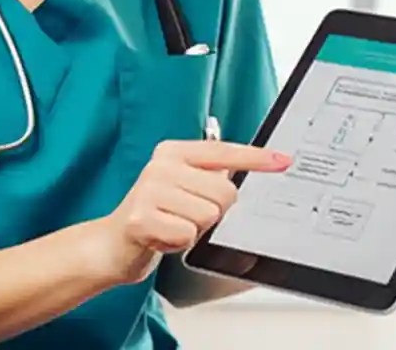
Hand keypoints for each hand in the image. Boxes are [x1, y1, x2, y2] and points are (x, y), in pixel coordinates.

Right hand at [90, 140, 291, 285]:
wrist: (112, 245)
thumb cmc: (155, 216)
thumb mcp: (181, 188)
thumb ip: (211, 177)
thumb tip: (249, 170)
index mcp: (173, 152)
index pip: (223, 151)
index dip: (256, 158)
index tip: (283, 161)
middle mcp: (160, 166)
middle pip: (225, 191)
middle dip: (214, 212)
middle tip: (186, 216)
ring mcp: (149, 190)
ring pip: (209, 215)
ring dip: (195, 229)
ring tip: (172, 226)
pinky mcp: (141, 218)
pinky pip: (188, 234)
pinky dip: (179, 244)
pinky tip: (162, 238)